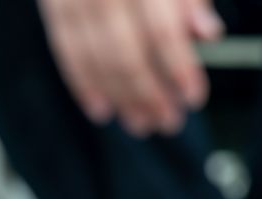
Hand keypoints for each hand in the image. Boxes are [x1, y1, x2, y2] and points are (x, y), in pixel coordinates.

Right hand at [38, 0, 223, 135]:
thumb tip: (208, 33)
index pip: (161, 30)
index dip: (179, 69)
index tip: (193, 97)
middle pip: (126, 53)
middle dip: (150, 96)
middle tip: (169, 121)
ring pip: (95, 58)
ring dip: (120, 99)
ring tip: (141, 123)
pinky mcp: (53, 2)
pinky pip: (65, 49)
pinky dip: (83, 84)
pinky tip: (102, 109)